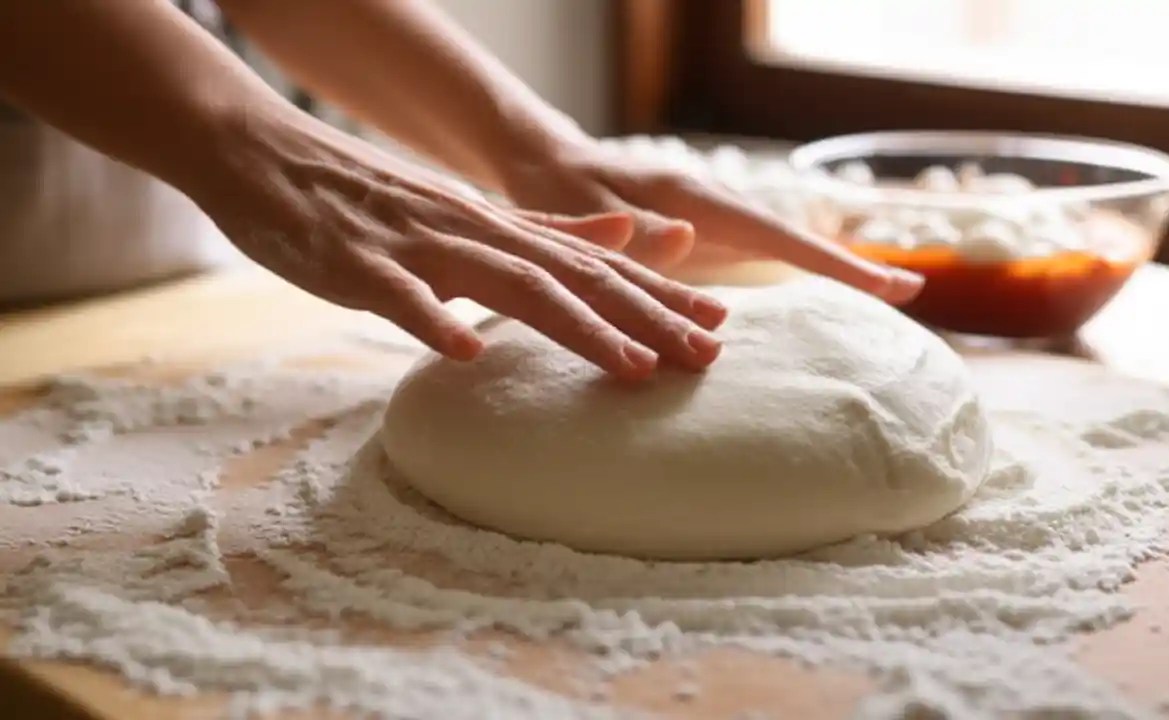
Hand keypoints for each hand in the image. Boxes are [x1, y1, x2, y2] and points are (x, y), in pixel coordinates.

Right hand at [193, 112, 727, 380]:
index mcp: (499, 227)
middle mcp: (474, 231)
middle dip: (645, 320)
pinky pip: (396, 295)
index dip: (659, 297)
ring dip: (576, 327)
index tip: (718, 328)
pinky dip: (434, 320)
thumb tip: (624, 240)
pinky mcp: (355, 262)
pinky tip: (468, 354)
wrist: (267, 153)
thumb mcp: (468, 214)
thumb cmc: (368, 196)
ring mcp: (416, 244)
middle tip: (706, 358)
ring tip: (632, 367)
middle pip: (573, 279)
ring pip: (508, 285)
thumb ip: (543, 233)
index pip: (595, 267)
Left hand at [499, 141, 923, 304]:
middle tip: (911, 292)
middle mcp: (711, 205)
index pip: (772, 235)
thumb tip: (689, 239)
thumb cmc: (556, 190)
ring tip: (888, 296)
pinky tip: (822, 293)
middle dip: (848, 264)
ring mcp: (711, 218)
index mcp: (690, 198)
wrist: (544, 164)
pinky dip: (795, 269)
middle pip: (792, 238)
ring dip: (829, 268)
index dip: (828, 261)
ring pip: (779, 245)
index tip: (884, 284)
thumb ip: (631, 230)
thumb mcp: (580, 213)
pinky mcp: (703, 233)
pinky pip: (756, 253)